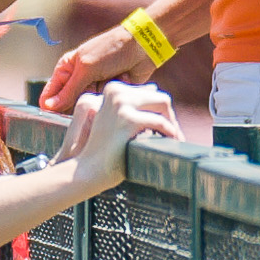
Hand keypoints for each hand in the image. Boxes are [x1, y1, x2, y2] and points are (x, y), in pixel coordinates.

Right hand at [35, 25, 154, 110]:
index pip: (50, 95)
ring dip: (100, 96)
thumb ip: (69, 90)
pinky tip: (121, 81)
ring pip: (89, 106)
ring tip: (110, 78)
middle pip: (70, 105)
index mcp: (66, 69)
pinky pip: (104, 106)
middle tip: (95, 86)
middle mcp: (78, 81)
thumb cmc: (112, 50)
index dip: (51, 107)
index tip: (58, 115)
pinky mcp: (109, 95)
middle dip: (83, 98)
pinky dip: (112, 96)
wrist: (143, 46)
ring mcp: (94, 88)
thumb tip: (48, 107)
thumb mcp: (87, 68)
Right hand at [60, 84, 179, 188]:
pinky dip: (169, 133)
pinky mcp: (127, 119)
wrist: (86, 171)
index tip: (164, 130)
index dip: (160, 113)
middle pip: (159, 97)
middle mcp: (115, 91)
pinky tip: (169, 143)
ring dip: (172, 124)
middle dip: (169, 117)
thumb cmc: (102, 150)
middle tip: (172, 137)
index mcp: (112, 89)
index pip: (148, 94)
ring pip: (163, 104)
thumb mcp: (115, 120)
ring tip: (174, 140)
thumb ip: (132, 104)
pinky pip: (160, 122)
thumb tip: (154, 88)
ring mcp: (120, 103)